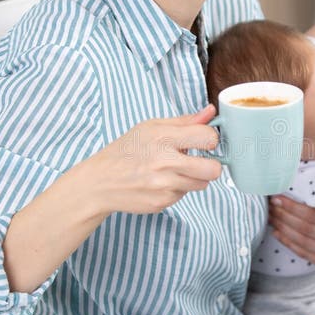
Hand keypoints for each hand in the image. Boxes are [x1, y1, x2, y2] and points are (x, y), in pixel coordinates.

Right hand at [91, 105, 221, 215]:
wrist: (100, 182)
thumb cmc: (126, 151)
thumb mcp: (151, 127)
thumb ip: (184, 121)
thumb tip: (210, 112)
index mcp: (163, 138)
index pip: (208, 137)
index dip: (211, 139)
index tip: (204, 140)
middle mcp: (165, 163)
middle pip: (213, 169)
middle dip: (212, 164)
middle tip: (200, 160)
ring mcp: (164, 186)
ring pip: (202, 184)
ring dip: (195, 177)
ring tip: (175, 170)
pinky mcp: (162, 202)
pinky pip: (184, 195)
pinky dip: (178, 189)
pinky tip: (161, 182)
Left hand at [268, 195, 314, 269]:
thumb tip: (291, 178)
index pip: (312, 215)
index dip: (291, 206)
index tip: (276, 198)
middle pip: (306, 228)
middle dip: (284, 216)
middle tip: (270, 207)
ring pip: (303, 241)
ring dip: (283, 229)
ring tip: (272, 218)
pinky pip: (305, 254)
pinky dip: (288, 243)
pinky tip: (277, 232)